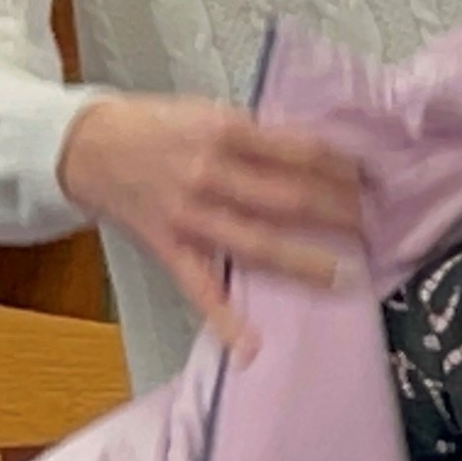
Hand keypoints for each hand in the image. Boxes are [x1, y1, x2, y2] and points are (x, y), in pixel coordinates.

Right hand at [56, 92, 363, 362]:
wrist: (87, 147)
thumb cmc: (154, 125)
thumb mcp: (207, 112)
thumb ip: (253, 137)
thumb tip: (310, 158)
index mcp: (226, 132)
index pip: (301, 151)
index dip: (342, 167)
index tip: (372, 180)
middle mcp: (212, 174)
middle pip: (290, 199)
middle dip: (339, 214)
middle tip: (373, 227)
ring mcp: (191, 216)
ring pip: (258, 245)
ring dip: (306, 263)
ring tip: (348, 276)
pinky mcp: (170, 248)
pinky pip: (200, 289)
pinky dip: (224, 321)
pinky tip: (251, 348)